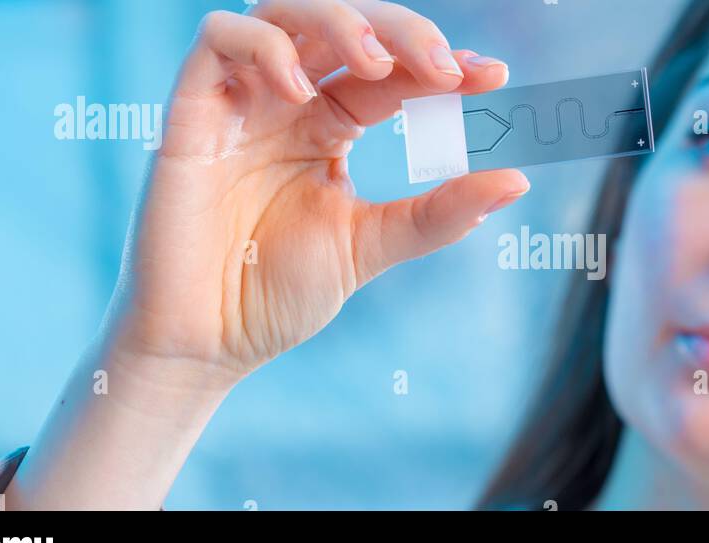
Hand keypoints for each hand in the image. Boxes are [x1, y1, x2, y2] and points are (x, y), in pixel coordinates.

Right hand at [110, 0, 527, 390]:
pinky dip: (265, 49)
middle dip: (402, 32)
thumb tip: (518, 180)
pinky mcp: (191, 113)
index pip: (390, 72)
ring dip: (339, 21)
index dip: (441, 64)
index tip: (493, 77)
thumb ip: (439, 212)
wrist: (205, 344)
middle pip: (344, 27)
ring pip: (284, 13)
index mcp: (328, 126)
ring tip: (380, 64)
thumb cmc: (276, 296)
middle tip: (448, 68)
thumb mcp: (371, 245)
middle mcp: (286, 103)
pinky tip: (303, 92)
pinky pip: (218, 39)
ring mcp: (239, 103)